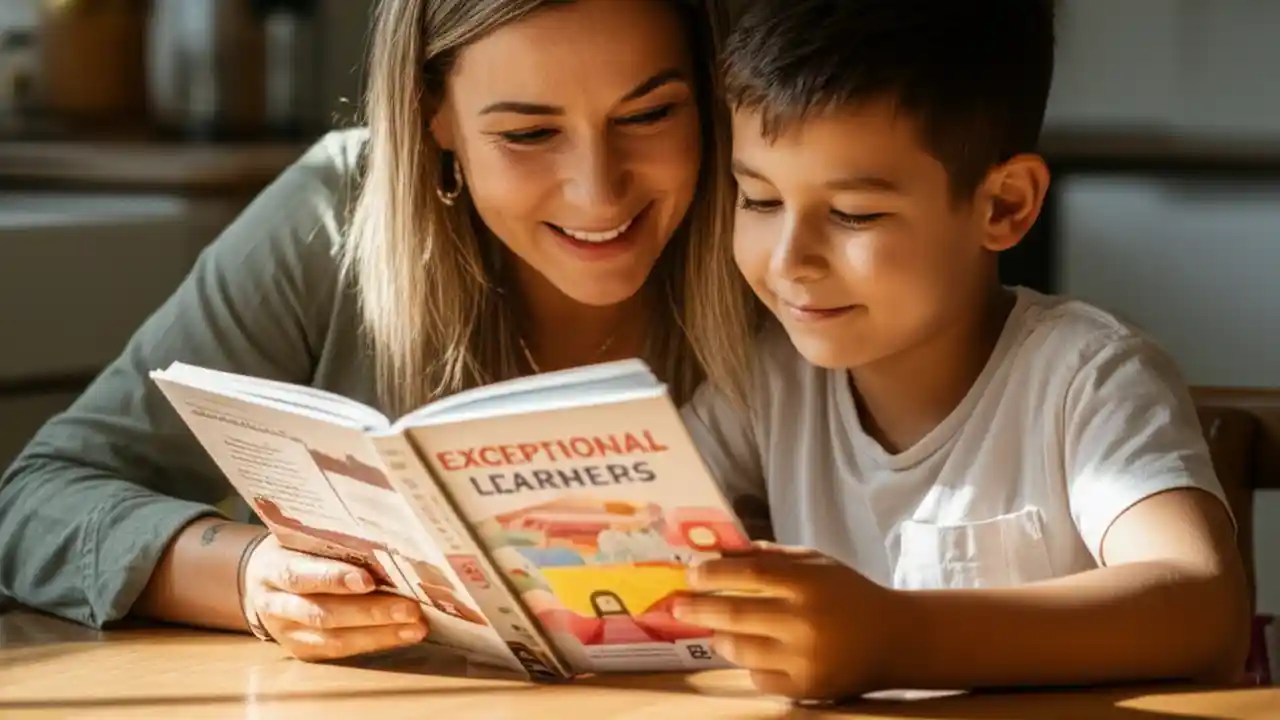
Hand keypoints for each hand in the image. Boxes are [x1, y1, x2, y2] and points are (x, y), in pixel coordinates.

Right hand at [241, 535, 428, 660]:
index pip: (300, 575)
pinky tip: (404, 635)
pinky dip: (375, 642)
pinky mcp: (301, 650)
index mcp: (272, 567)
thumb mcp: (303, 537)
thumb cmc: (296, 550)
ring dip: (379, 633)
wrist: (259, 580)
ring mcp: (286, 632)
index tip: (368, 580)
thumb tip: (387, 542)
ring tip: (415, 626)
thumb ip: (333, 542)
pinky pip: (339, 651)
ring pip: (333, 638)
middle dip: (370, 612)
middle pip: (322, 613)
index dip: (333, 579)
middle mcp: (275, 603)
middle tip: (410, 608)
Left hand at [674, 543, 900, 700]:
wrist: (895, 639)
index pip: (748, 573)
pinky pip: (758, 678)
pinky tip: (752, 653)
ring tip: (713, 629)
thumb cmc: (848, 594)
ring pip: (740, 649)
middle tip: (676, 605)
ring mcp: (803, 658)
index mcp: (808, 582)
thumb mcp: (817, 563)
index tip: (690, 575)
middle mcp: (804, 620)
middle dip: (698, 608)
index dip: (713, 574)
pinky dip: (749, 665)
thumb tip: (720, 553)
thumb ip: (772, 557)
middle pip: (735, 613)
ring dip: (719, 637)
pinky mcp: (805, 688)